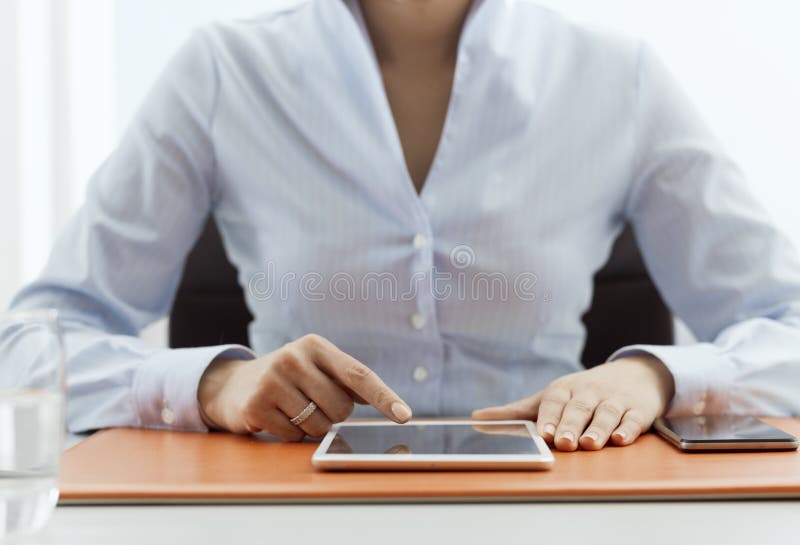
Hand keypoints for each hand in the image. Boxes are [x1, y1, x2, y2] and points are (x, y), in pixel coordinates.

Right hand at [197, 334, 412, 440]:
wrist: (233, 386)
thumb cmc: (287, 378)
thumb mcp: (314, 367)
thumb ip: (346, 380)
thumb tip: (385, 402)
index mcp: (315, 346)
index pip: (359, 374)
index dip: (384, 397)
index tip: (404, 415)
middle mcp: (293, 358)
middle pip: (341, 408)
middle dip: (332, 415)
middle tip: (311, 403)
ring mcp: (272, 380)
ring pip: (319, 426)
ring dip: (311, 427)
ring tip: (291, 409)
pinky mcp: (256, 405)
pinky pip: (294, 436)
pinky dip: (290, 434)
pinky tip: (275, 417)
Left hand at [472, 355, 674, 450]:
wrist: (634, 374)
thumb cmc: (583, 392)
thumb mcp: (551, 397)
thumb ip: (517, 411)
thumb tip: (477, 418)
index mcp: (564, 389)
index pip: (553, 402)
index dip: (548, 417)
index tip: (543, 433)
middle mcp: (589, 393)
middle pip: (578, 408)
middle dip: (570, 425)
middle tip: (563, 442)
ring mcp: (615, 400)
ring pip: (605, 414)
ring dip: (598, 429)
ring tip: (589, 444)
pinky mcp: (638, 409)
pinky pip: (633, 419)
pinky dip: (628, 429)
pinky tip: (621, 439)